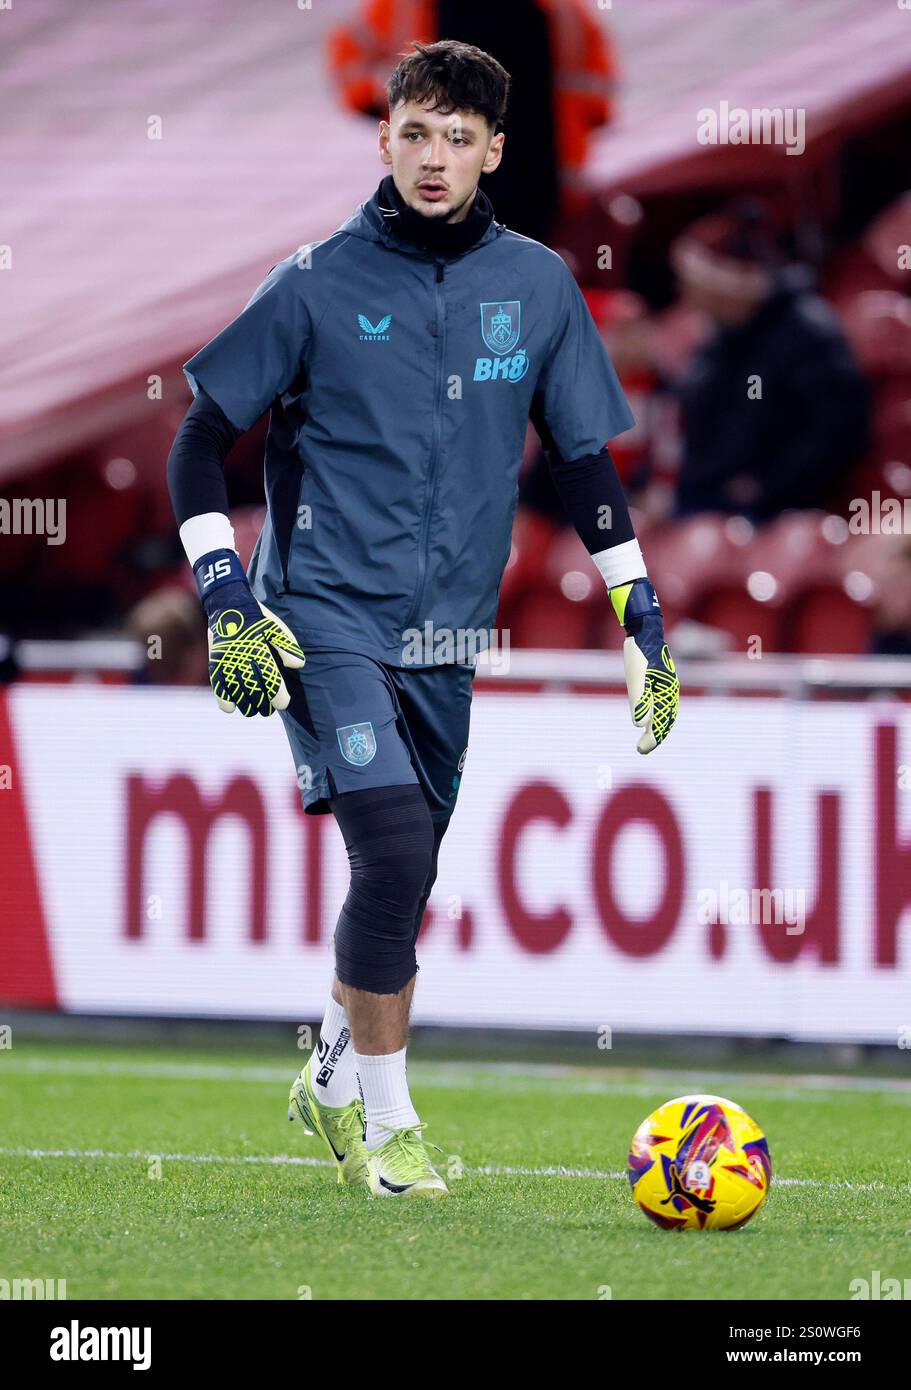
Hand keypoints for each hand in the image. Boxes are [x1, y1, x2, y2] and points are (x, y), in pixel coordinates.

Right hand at [195, 550, 304, 716]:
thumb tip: (299, 665)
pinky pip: (218, 688)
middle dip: (264, 705)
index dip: (278, 697)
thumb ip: (288, 646)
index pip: (271, 680)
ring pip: (237, 693)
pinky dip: (225, 701)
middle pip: (255, 691)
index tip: (283, 703)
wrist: (227, 604)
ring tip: (254, 709)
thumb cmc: (257, 618)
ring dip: (247, 706)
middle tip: (269, 709)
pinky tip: (232, 708)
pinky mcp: (215, 664)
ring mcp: (227, 662)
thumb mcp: (276, 628)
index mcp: (259, 650)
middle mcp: (242, 658)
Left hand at [610, 578, 679, 752]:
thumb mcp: (636, 676)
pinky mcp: (658, 680)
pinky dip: (655, 714)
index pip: (662, 720)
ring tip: (646, 739)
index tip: (642, 749)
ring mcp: (665, 685)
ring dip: (656, 727)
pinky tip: (646, 718)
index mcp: (667, 691)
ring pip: (664, 712)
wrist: (645, 630)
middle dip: (654, 735)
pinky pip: (660, 703)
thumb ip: (639, 700)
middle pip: (665, 718)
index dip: (653, 737)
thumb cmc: (640, 653)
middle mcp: (669, 690)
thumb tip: (639, 724)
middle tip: (641, 750)